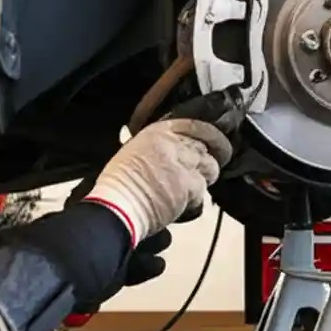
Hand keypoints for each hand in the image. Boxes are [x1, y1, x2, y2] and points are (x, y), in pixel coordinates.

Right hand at [83, 118, 232, 245]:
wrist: (117, 205)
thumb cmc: (118, 186)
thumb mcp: (132, 153)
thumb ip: (155, 149)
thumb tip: (167, 156)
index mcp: (157, 132)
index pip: (193, 125)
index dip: (207, 134)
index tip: (213, 141)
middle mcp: (173, 144)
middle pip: (204, 146)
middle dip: (208, 159)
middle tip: (207, 169)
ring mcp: (183, 164)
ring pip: (210, 166)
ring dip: (205, 178)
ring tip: (194, 188)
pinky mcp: (189, 185)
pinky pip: (203, 189)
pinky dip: (196, 199)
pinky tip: (185, 205)